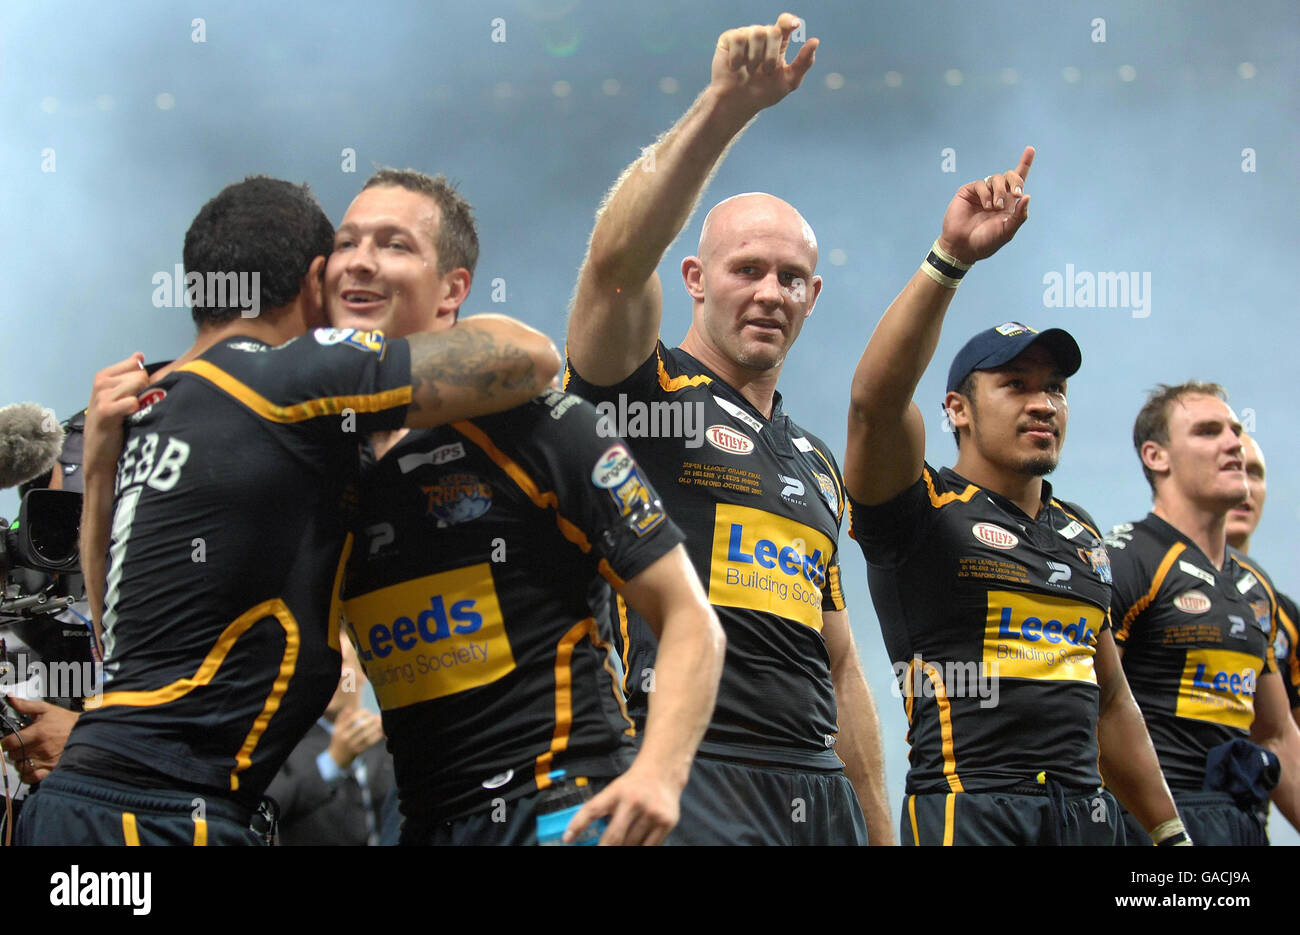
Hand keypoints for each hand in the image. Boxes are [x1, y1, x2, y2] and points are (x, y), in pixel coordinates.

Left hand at [0, 696, 79, 783]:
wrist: (86, 730)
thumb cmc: (66, 721)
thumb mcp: (46, 709)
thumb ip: (26, 705)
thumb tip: (11, 699)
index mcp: (37, 733)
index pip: (9, 743)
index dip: (6, 742)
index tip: (8, 741)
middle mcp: (40, 748)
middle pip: (14, 755)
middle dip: (14, 751)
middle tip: (19, 746)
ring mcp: (46, 760)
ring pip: (21, 766)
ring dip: (20, 762)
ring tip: (25, 756)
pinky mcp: (52, 768)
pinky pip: (32, 777)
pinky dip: (27, 775)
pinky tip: (29, 768)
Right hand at [84, 353, 148, 477]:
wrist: (99, 454)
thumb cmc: (113, 424)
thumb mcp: (117, 396)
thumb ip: (128, 375)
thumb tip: (139, 355)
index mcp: (104, 375)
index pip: (136, 364)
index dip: (144, 380)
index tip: (137, 396)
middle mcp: (101, 382)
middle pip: (141, 375)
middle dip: (145, 391)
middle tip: (134, 409)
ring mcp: (102, 396)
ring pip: (138, 385)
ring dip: (141, 401)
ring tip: (131, 415)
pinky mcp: (105, 411)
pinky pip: (132, 401)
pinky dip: (136, 410)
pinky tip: (129, 418)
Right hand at [327, 706, 383, 768]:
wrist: (336, 758)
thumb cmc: (338, 740)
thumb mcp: (336, 729)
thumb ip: (341, 718)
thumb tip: (349, 708)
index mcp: (339, 730)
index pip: (352, 719)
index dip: (361, 714)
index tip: (368, 711)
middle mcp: (345, 737)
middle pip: (361, 727)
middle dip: (371, 720)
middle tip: (377, 716)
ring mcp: (351, 745)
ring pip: (366, 735)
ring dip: (375, 728)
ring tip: (380, 722)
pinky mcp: (357, 751)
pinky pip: (368, 743)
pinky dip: (376, 737)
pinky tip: (381, 732)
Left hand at [562, 762, 680, 845]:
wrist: (664, 772)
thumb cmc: (634, 785)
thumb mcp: (616, 790)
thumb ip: (604, 809)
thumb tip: (586, 837)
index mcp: (616, 791)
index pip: (593, 809)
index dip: (577, 825)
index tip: (567, 839)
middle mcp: (634, 801)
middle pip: (613, 836)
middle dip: (603, 849)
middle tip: (598, 851)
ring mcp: (652, 813)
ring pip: (631, 845)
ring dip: (623, 849)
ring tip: (618, 845)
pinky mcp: (666, 822)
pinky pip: (649, 847)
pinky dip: (639, 849)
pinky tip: (633, 846)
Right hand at [709, 13, 817, 116]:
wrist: (738, 103)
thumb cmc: (764, 93)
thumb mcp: (789, 81)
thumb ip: (803, 62)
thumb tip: (815, 40)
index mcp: (778, 42)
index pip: (785, 23)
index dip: (789, 21)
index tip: (795, 26)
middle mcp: (762, 35)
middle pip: (773, 31)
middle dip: (771, 55)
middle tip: (765, 72)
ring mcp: (746, 35)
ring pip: (756, 33)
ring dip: (755, 58)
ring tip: (750, 71)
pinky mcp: (729, 38)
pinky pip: (738, 39)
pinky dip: (738, 57)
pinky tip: (735, 67)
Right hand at [937, 146, 1033, 264]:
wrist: (962, 247)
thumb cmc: (985, 242)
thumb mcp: (1007, 232)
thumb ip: (1019, 216)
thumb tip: (1027, 196)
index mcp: (1008, 203)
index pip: (1018, 180)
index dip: (1024, 164)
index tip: (1030, 149)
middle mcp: (996, 195)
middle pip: (1010, 176)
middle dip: (1015, 181)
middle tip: (1016, 194)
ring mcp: (982, 193)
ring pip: (996, 179)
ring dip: (999, 192)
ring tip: (994, 208)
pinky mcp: (968, 192)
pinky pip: (981, 184)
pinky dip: (986, 194)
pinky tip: (986, 206)